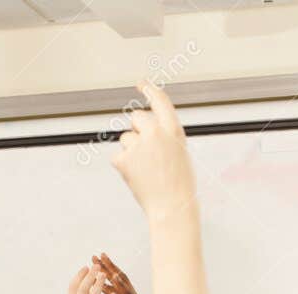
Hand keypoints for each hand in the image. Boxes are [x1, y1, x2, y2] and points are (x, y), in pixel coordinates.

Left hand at [93, 253, 153, 293]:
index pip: (111, 287)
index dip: (101, 278)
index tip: (92, 269)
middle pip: (115, 279)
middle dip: (104, 267)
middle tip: (93, 256)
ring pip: (121, 280)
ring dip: (111, 269)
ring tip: (102, 258)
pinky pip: (128, 292)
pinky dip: (122, 283)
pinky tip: (115, 274)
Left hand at [111, 83, 194, 219]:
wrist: (172, 207)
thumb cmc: (179, 183)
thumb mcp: (179, 151)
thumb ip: (164, 134)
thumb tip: (145, 126)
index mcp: (173, 130)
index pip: (159, 101)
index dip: (149, 89)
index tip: (140, 83)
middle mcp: (154, 133)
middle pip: (136, 117)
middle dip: (137, 128)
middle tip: (146, 150)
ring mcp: (137, 146)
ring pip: (125, 137)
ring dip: (131, 150)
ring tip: (145, 169)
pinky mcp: (123, 160)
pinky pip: (118, 155)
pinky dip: (124, 165)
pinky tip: (136, 176)